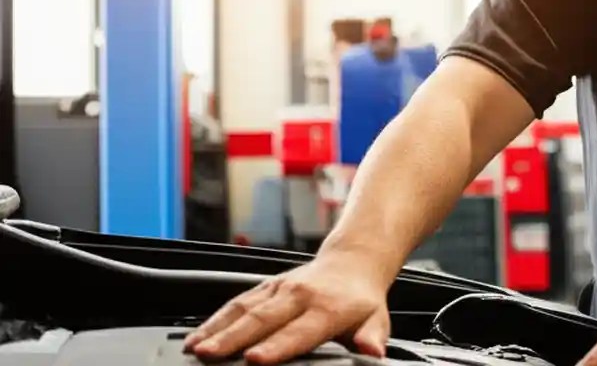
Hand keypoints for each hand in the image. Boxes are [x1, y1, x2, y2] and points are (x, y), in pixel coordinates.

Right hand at [183, 252, 390, 364]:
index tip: (255, 359)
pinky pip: (236, 302)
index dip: (277, 346)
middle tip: (209, 355)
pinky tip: (196, 336)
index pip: (299, 331)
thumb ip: (372, 337)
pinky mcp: (266, 287)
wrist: (354, 262)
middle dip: (234, 338)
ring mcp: (279, 289)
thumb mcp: (377, 320)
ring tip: (195, 348)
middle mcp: (300, 295)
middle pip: (263, 319)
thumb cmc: (363, 301)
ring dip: (217, 329)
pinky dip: (214, 320)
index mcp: (328, 309)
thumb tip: (372, 351)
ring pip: (244, 308)